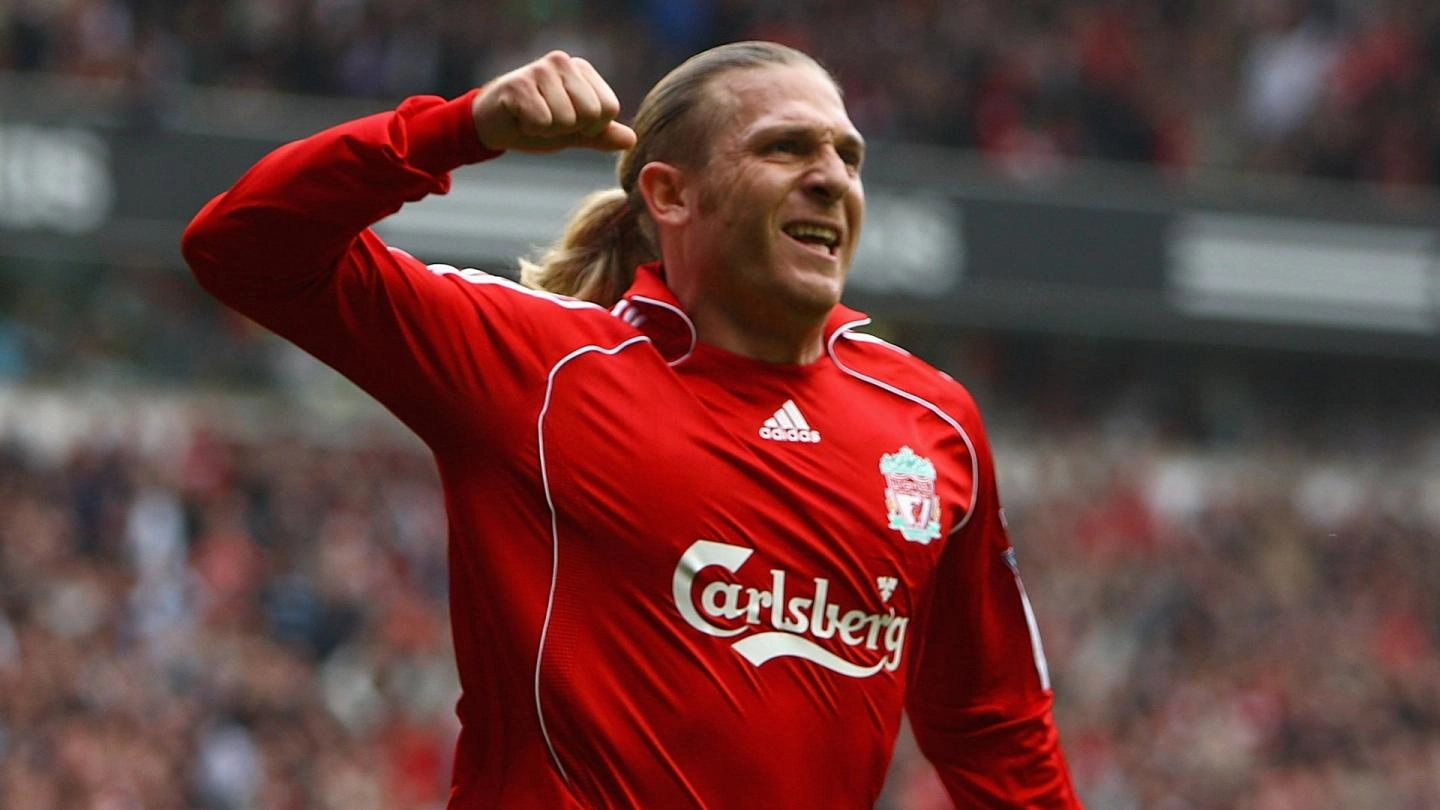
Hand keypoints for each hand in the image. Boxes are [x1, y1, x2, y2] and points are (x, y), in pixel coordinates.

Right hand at [472, 51, 637, 153]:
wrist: (493, 125)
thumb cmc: (535, 124)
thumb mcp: (574, 132)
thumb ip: (602, 135)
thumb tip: (631, 140)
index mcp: (582, 70)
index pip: (610, 108)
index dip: (592, 127)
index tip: (570, 122)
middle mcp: (563, 62)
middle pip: (591, 113)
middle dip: (570, 129)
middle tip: (549, 120)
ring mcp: (540, 70)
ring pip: (566, 119)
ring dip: (548, 129)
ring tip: (533, 117)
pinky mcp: (519, 84)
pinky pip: (542, 121)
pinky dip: (531, 128)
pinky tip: (520, 116)